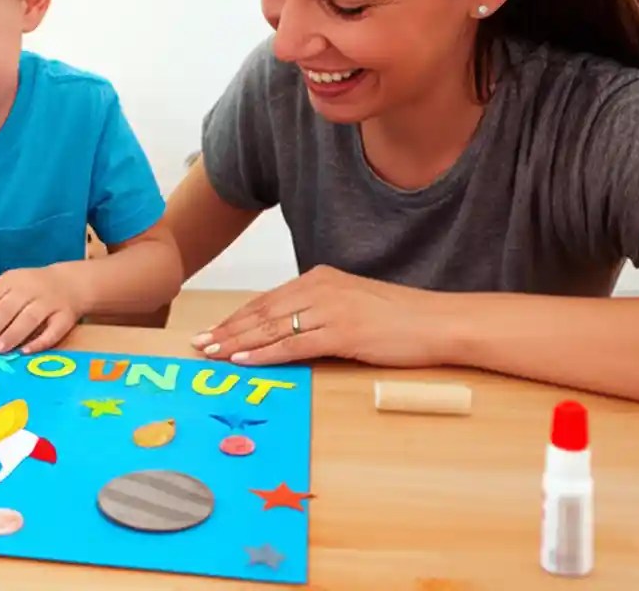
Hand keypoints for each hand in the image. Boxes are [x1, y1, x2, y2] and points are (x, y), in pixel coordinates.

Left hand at [0, 266, 83, 354]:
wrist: (70, 283)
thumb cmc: (31, 289)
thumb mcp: (10, 287)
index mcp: (10, 280)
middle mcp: (30, 289)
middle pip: (6, 309)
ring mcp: (50, 302)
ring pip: (29, 319)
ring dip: (12, 334)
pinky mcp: (66, 316)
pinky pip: (54, 330)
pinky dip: (40, 342)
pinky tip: (26, 352)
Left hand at [190, 265, 449, 366]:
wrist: (439, 322)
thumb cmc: (399, 319)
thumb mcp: (351, 306)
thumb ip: (319, 312)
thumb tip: (286, 332)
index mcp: (319, 278)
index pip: (266, 300)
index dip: (236, 318)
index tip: (212, 331)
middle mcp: (320, 288)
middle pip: (262, 313)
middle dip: (227, 330)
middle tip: (199, 344)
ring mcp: (331, 308)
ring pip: (271, 328)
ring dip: (237, 342)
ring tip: (212, 353)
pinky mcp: (343, 332)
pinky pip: (294, 345)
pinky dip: (265, 354)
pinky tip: (245, 360)